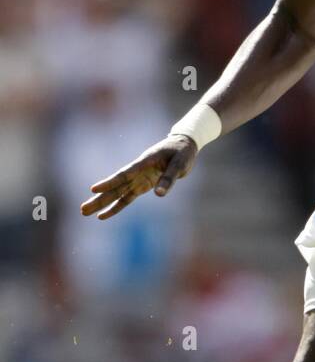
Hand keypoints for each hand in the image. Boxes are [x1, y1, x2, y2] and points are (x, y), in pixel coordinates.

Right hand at [80, 135, 198, 219]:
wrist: (184, 146)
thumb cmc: (182, 152)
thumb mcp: (179, 164)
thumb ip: (169, 178)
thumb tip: (159, 195)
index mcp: (144, 162)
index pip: (124, 174)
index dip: (109, 182)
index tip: (93, 189)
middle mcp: (137, 171)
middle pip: (115, 187)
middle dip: (99, 198)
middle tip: (82, 209)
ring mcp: (138, 178)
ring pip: (117, 193)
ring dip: (102, 203)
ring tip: (85, 212)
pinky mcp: (142, 185)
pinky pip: (127, 198)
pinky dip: (117, 206)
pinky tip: (104, 215)